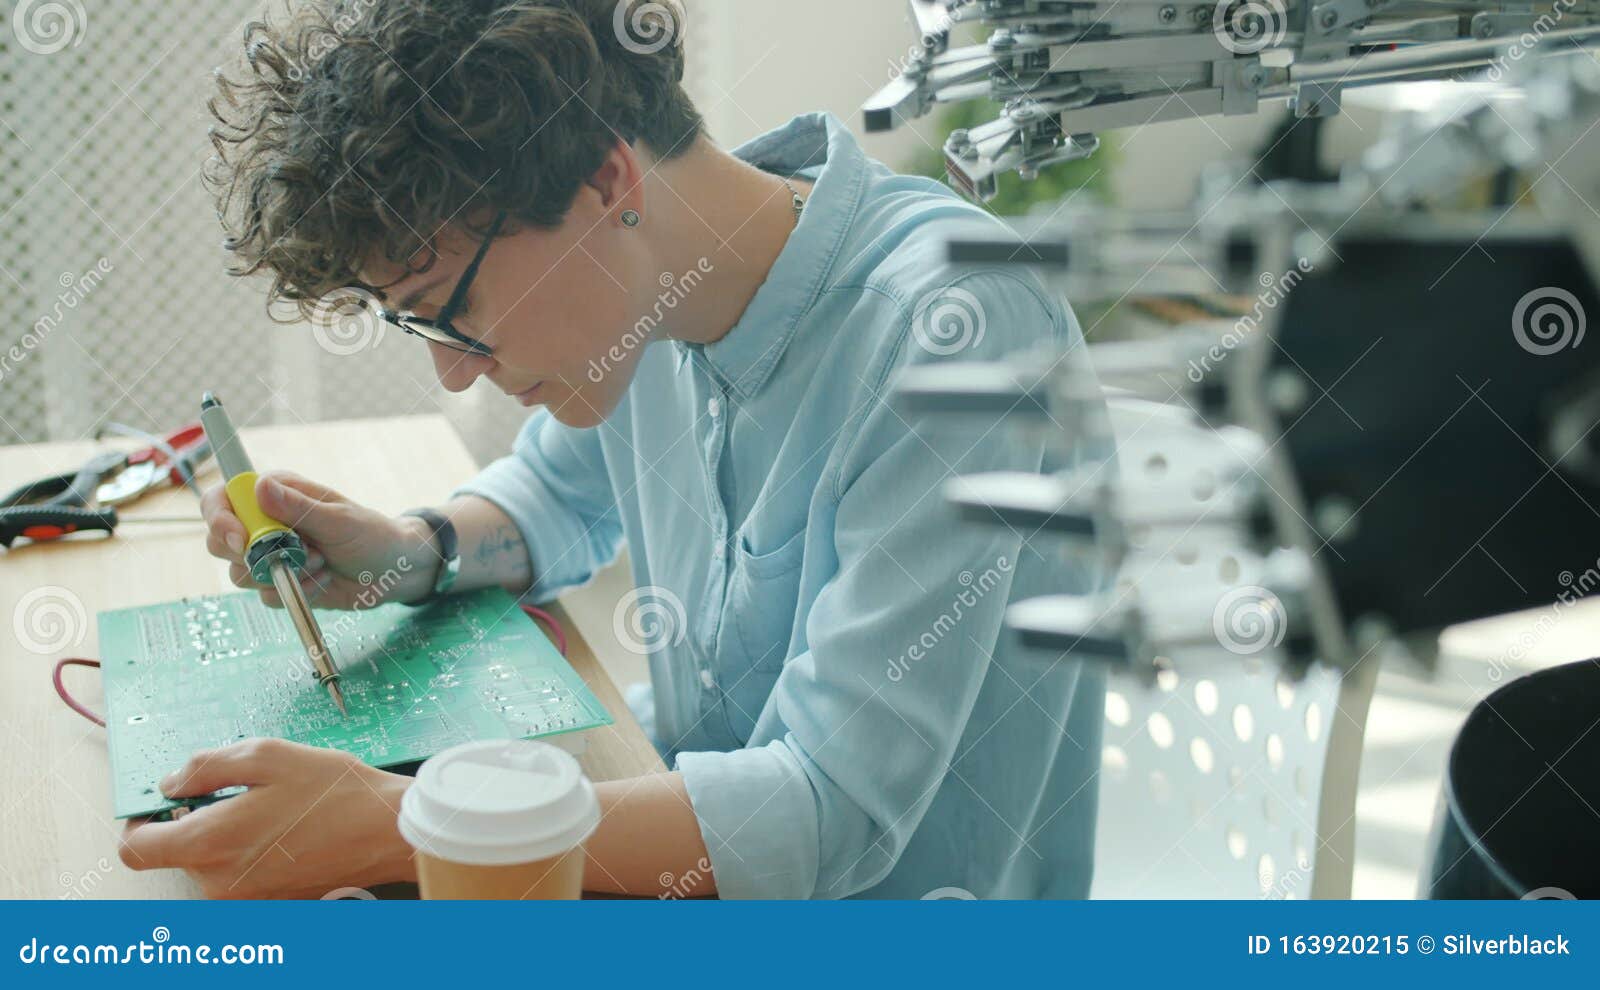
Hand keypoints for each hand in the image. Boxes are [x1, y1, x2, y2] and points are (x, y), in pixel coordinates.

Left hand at [118, 738, 417, 898]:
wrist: (388, 833)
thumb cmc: (335, 794)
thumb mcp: (267, 756)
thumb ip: (206, 767)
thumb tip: (171, 782)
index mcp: (210, 844)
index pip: (135, 849)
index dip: (140, 821)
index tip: (162, 802)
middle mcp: (219, 883)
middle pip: (176, 855)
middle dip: (195, 822)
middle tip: (240, 793)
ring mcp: (245, 899)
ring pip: (209, 864)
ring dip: (226, 837)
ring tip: (272, 809)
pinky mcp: (269, 903)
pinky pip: (239, 877)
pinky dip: (250, 853)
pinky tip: (285, 829)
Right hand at [202, 471, 435, 608]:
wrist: (394, 572)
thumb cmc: (372, 534)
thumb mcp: (340, 520)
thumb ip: (299, 508)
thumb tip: (260, 487)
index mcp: (276, 494)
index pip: (222, 499)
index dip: (220, 518)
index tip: (241, 540)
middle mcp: (266, 524)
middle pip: (219, 541)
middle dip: (249, 555)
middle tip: (288, 556)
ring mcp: (270, 555)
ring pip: (240, 574)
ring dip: (282, 573)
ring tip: (321, 562)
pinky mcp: (280, 582)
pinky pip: (266, 595)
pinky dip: (296, 592)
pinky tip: (323, 580)